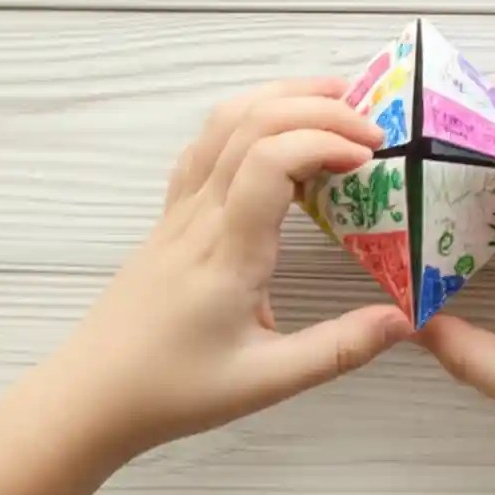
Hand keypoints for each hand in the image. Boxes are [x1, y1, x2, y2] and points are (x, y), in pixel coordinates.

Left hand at [63, 77, 413, 454]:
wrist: (91, 395)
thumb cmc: (174, 390)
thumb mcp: (266, 382)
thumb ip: (338, 349)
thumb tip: (404, 319)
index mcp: (226, 252)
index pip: (269, 160)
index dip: (324, 140)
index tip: (371, 156)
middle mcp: (199, 216)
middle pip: (249, 122)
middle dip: (315, 106)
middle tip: (372, 124)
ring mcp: (178, 210)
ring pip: (222, 123)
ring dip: (279, 99)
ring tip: (333, 104)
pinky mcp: (170, 216)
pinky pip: (205, 147)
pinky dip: (248, 121)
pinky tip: (276, 137)